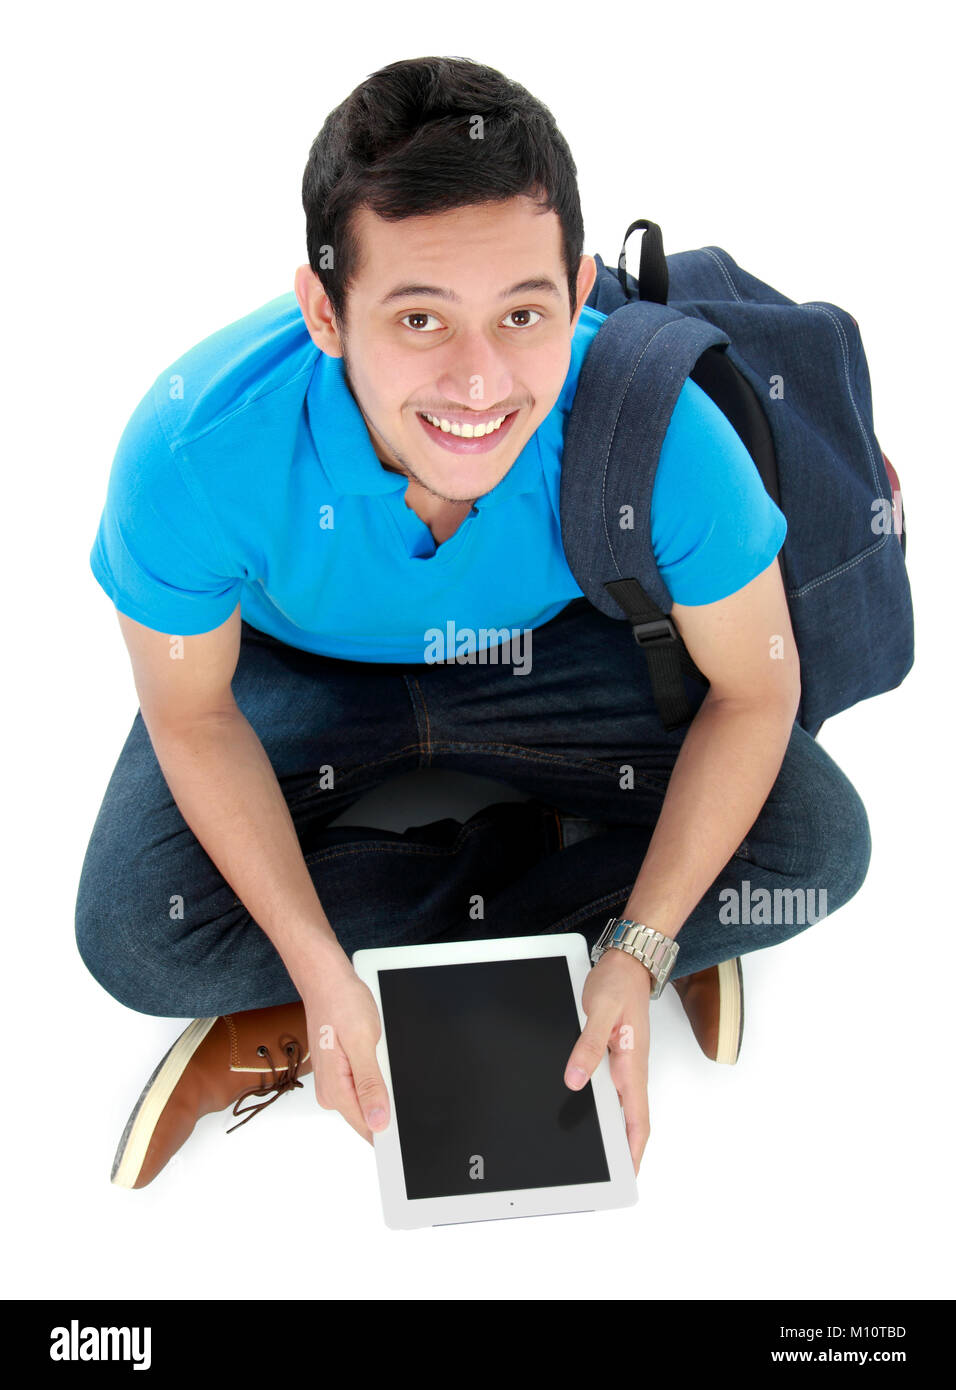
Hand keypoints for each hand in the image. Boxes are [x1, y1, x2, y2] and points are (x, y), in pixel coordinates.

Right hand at [295, 947, 391, 1146]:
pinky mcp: (340, 1073)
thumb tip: (378, 1121)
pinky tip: (376, 1052)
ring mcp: (335, 1083)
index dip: (390, 1128)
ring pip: (368, 1099)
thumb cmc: (341, 1004)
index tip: (408, 1123)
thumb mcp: (362, 1042)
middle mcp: (331, 1092)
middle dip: (388, 1101)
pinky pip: (364, 1084)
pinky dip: (376, 1073)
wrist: (327, 982)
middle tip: (390, 1066)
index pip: (367, 1127)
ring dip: (382, 1084)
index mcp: (335, 1090)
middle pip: (370, 1115)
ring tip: (379, 1052)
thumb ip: (370, 1084)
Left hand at [564, 946, 651, 1173]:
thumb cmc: (618, 984)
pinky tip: (588, 1106)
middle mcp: (632, 1068)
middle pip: (631, 1118)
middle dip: (623, 1148)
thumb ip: (588, 1047)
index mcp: (632, 1064)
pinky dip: (605, 1104)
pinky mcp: (616, 1054)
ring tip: (596, 1150)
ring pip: (622, 1104)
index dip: (634, 1149)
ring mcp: (625, 1063)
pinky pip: (612, 1087)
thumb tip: (575, 1080)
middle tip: (610, 1172)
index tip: (629, 1173)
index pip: (639, 1118)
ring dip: (614, 1128)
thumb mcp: (599, 1013)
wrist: (626, 963)